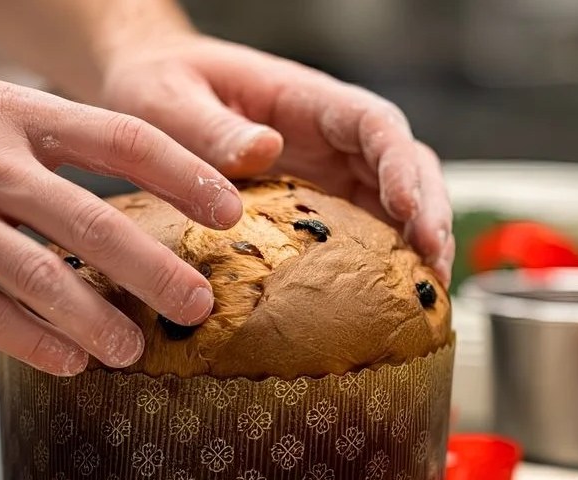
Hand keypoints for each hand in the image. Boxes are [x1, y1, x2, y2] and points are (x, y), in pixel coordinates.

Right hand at [0, 42, 242, 375]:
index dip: (184, 175)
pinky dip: (32, 340)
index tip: (229, 209)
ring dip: (97, 318)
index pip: (120, 138)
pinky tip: (68, 361)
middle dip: (155, 266)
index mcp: (8, 112)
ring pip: (41, 275)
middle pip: (93, 218)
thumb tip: (102, 190)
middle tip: (199, 302)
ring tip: (134, 349)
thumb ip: (31, 140)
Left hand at [98, 34, 454, 284]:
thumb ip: (212, 127)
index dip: (399, 165)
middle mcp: (329, 135)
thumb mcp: (169, 101)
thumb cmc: (158, 84)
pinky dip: (384, 259)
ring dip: (418, 241)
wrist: (144, 91)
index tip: (407, 209)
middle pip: (404, 165)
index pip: (374, 124)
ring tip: (428, 289)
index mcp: (305, 100)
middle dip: (428, 211)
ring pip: (395, 200)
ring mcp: (327, 169)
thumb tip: (265, 150)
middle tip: (433, 265)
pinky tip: (391, 297)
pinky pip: (362, 228)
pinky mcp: (316, 202)